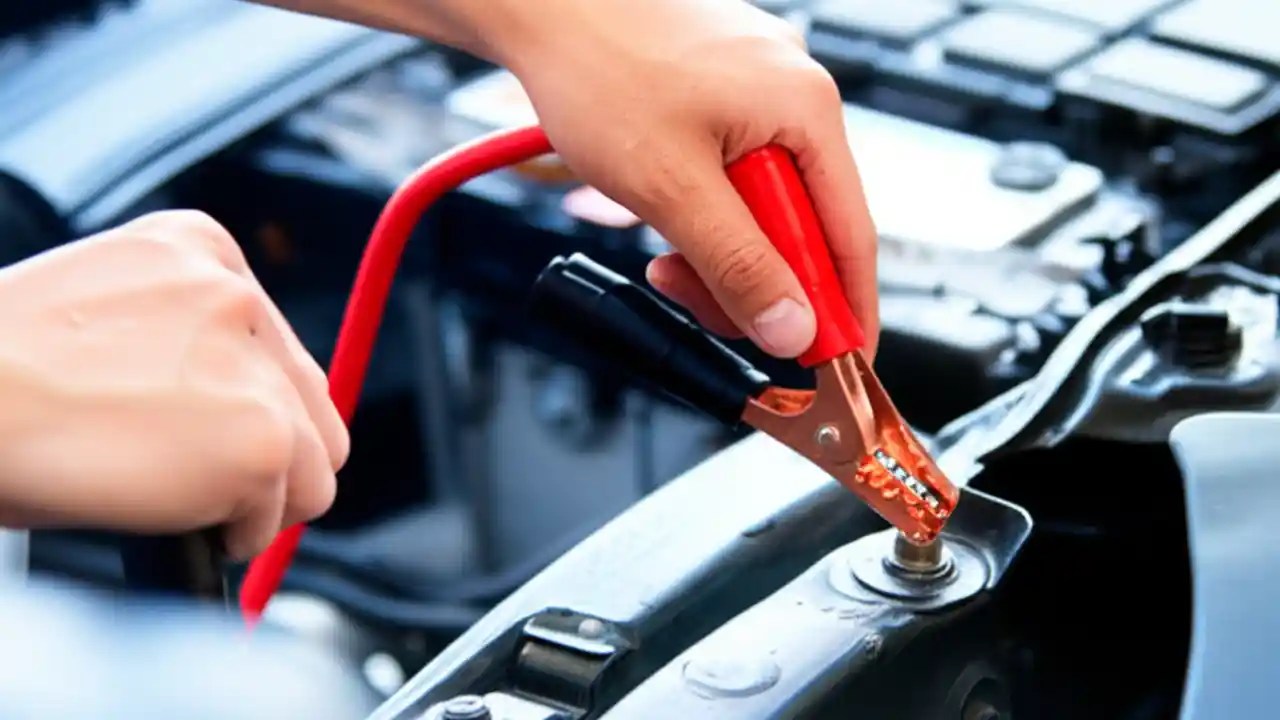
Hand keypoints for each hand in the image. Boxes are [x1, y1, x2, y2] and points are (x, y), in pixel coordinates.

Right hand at [0, 211, 347, 558]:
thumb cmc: (2, 374)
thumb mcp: (109, 319)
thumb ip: (189, 344)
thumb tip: (244, 408)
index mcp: (203, 249)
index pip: (280, 352)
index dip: (252, 410)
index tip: (210, 434)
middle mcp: (239, 295)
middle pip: (314, 408)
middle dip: (273, 457)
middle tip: (206, 482)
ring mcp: (256, 366)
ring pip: (314, 467)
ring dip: (257, 499)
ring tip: (180, 497)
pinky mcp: (261, 437)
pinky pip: (275, 515)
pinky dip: (231, 534)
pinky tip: (167, 512)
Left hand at [484, 0, 878, 358]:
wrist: (541, 5)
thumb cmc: (598, 62)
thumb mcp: (670, 187)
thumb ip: (737, 265)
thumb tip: (791, 325)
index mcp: (805, 108)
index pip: (851, 234)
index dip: (845, 307)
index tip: (838, 359)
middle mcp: (792, 94)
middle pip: (801, 224)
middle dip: (749, 274)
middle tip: (697, 296)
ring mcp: (756, 91)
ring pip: (758, 204)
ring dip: (713, 243)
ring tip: (661, 244)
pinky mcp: (719, 95)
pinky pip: (730, 174)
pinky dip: (700, 208)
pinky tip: (660, 205)